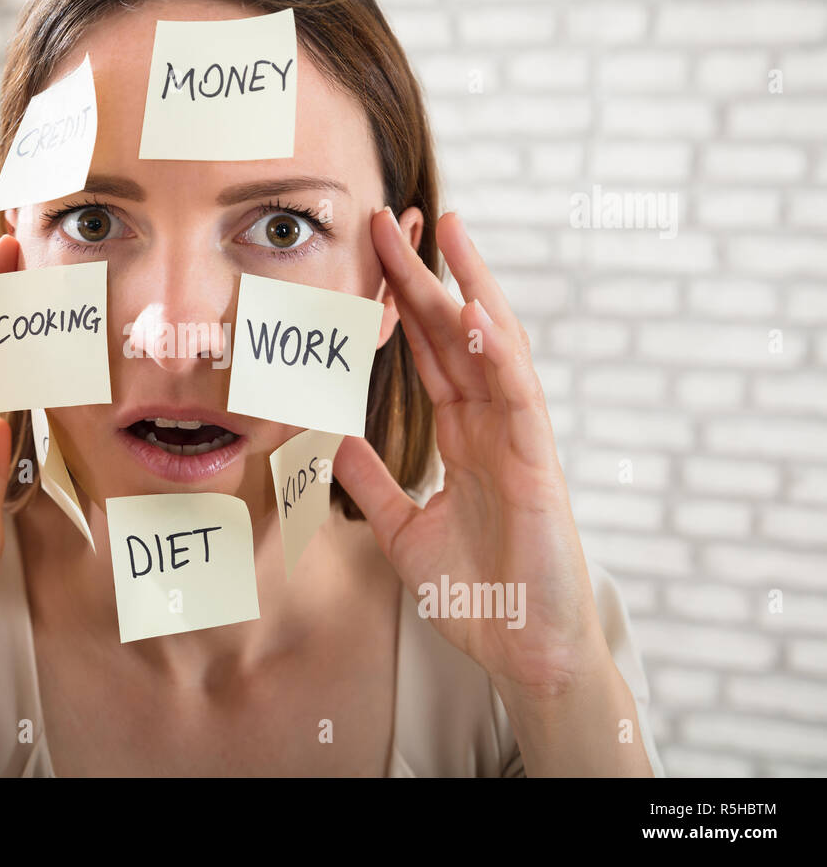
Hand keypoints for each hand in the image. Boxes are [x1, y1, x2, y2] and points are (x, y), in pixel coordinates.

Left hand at [334, 209, 608, 702]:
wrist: (519, 649)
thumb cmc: (476, 592)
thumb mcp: (401, 528)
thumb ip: (371, 480)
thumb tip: (329, 438)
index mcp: (463, 438)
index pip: (429, 355)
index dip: (403, 304)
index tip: (375, 257)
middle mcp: (491, 426)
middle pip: (454, 336)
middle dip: (424, 276)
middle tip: (394, 217)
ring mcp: (518, 439)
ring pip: (492, 347)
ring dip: (467, 286)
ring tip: (445, 230)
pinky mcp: (538, 463)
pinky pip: (518, 395)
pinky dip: (498, 350)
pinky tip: (475, 309)